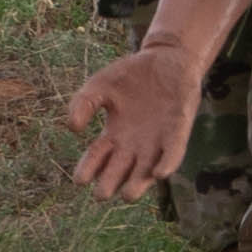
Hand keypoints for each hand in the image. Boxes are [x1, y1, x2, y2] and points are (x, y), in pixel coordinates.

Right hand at [65, 47, 195, 199]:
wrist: (167, 57)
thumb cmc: (131, 74)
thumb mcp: (99, 85)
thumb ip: (83, 103)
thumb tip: (73, 128)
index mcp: (113, 135)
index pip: (97, 158)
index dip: (88, 169)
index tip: (80, 180)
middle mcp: (134, 144)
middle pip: (119, 171)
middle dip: (110, 183)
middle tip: (102, 193)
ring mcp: (157, 139)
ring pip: (146, 170)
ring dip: (138, 184)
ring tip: (128, 194)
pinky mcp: (178, 130)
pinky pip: (173, 152)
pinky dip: (167, 163)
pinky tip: (159, 173)